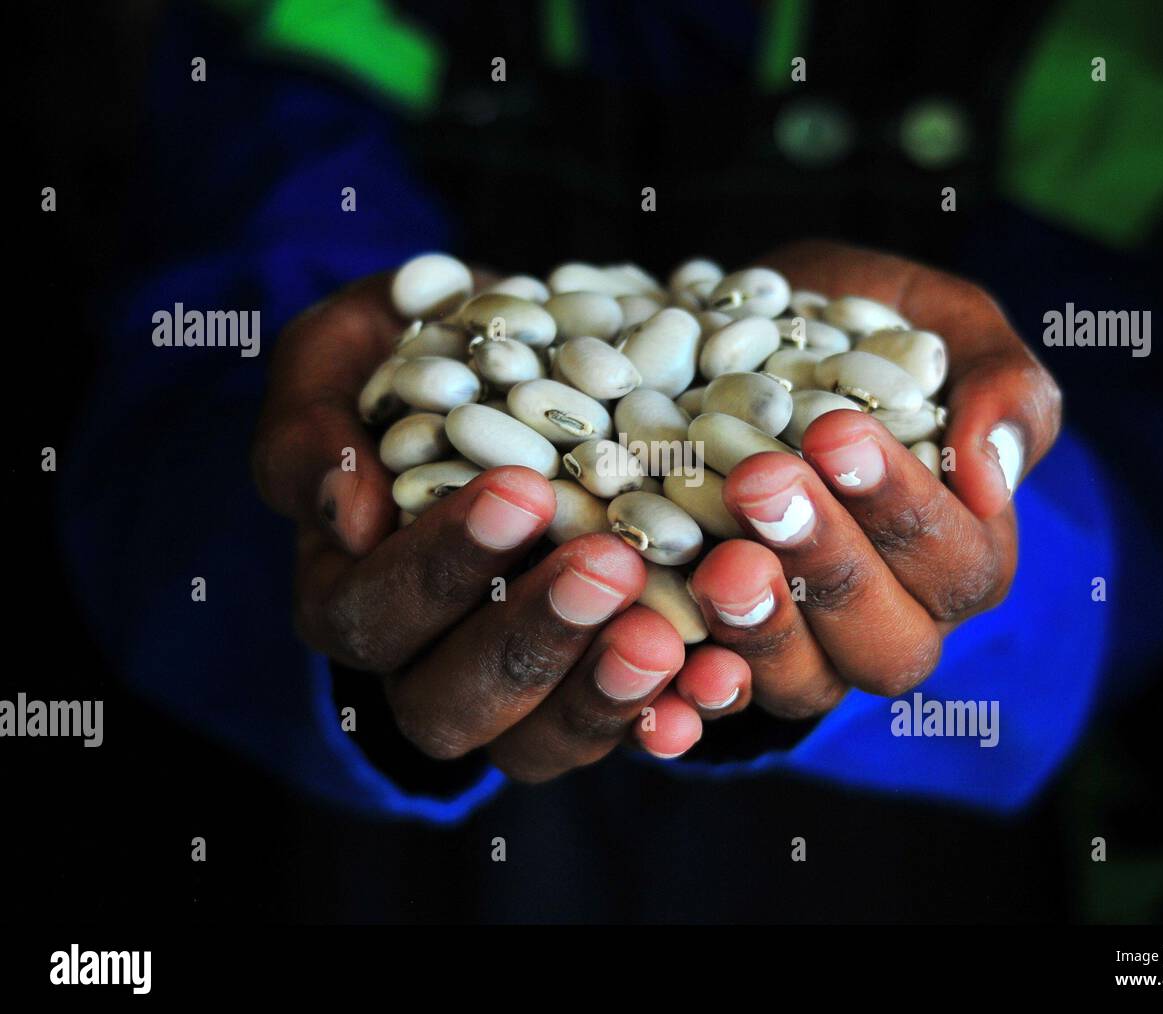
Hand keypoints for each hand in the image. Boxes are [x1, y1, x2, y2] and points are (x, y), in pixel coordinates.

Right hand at [250, 274, 749, 779]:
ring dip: (602, 694)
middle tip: (606, 565)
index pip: (370, 611)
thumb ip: (312, 425)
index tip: (521, 493)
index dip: (438, 566)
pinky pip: (634, 731)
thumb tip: (344, 515)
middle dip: (528, 638)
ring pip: (541, 742)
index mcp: (352, 591)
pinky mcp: (605, 687)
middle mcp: (428, 661)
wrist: (542, 354)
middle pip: (451, 701)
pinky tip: (722, 676)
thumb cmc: (425, 345)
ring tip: (665, 638)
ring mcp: (523, 689)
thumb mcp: (348, 351)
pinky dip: (680, 711)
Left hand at [685, 239, 1062, 716]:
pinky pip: (715, 703)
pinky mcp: (726, 660)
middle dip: (828, 563)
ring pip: (806, 685)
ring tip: (720, 562)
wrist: (738, 338)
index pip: (958, 562)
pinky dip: (690, 695)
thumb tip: (993, 478)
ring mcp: (809, 654)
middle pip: (888, 642)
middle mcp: (893, 622)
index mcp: (962, 556)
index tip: (835, 432)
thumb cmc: (855, 328)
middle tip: (762, 483)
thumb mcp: (940, 323)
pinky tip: (661, 662)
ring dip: (764, 629)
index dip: (901, 507)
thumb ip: (1000, 386)